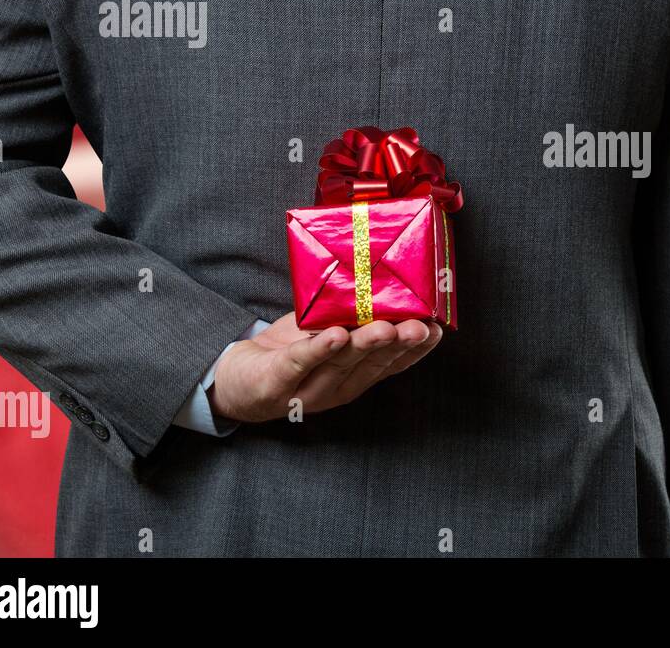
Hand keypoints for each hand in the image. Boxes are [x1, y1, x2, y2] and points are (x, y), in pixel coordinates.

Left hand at [209, 312, 441, 423]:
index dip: (416, 350)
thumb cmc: (287, 351)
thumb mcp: (325, 331)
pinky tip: (334, 335)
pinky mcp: (275, 384)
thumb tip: (383, 277)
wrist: (232, 379)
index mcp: (355, 377)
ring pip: (341, 363)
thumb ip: (351, 316)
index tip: (436, 329)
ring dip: (364, 344)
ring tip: (384, 327)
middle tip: (418, 327)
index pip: (392, 365)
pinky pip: (299, 363)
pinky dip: (318, 349)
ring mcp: (307, 391)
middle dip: (397, 344)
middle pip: (371, 365)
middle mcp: (338, 388)